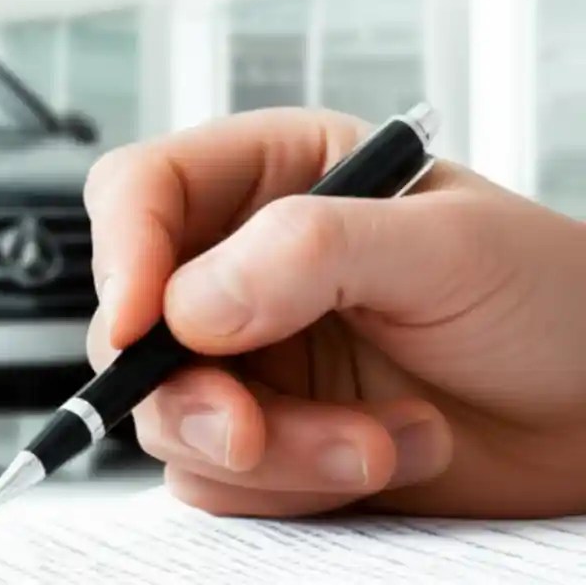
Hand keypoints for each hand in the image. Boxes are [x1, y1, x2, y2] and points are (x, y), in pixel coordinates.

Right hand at [85, 106, 585, 518]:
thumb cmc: (550, 301)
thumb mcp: (447, 248)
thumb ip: (311, 252)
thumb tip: (187, 305)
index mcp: (275, 177)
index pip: (142, 192)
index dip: (121, 252)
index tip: (136, 326)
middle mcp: (241, 266)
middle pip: (130, 321)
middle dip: (189, 389)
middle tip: (251, 428)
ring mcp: (249, 358)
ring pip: (171, 413)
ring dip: (271, 450)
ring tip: (378, 443)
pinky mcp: (267, 436)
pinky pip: (217, 477)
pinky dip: (294, 486)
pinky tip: (384, 456)